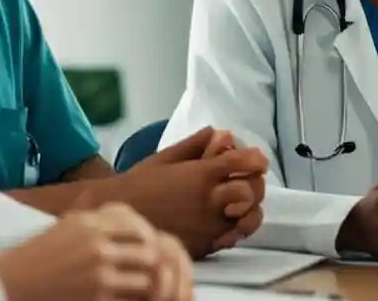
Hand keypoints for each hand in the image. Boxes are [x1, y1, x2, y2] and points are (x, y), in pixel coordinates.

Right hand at [0, 202, 193, 300]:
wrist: (3, 286)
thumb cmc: (29, 259)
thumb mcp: (58, 229)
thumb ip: (85, 215)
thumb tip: (101, 201)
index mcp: (88, 222)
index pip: (135, 223)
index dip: (146, 236)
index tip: (146, 248)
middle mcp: (97, 242)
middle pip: (147, 247)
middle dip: (150, 260)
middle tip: (147, 271)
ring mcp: (99, 269)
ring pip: (145, 275)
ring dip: (145, 283)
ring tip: (140, 288)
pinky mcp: (98, 295)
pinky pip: (132, 297)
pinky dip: (134, 298)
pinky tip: (127, 298)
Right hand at [116, 127, 267, 257]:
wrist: (119, 216)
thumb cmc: (141, 184)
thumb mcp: (166, 158)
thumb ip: (196, 145)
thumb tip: (221, 132)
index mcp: (202, 174)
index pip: (243, 162)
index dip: (256, 159)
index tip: (258, 160)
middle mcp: (210, 200)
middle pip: (252, 190)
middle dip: (256, 183)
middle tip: (250, 181)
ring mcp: (209, 225)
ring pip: (249, 217)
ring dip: (252, 209)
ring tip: (244, 205)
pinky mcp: (204, 245)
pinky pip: (233, 238)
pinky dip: (237, 229)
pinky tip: (229, 222)